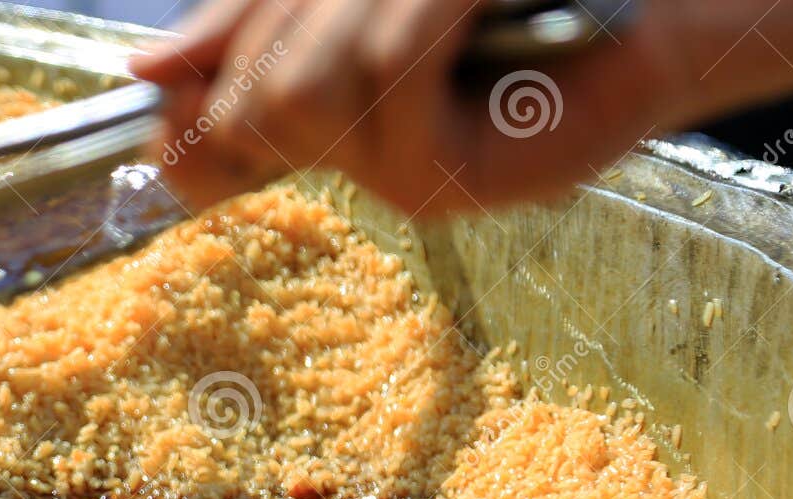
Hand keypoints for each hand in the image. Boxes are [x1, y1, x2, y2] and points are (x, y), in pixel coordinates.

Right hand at [132, 0, 792, 215]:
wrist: (652, 8)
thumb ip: (256, 24)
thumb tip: (141, 75)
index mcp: (327, 120)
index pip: (211, 139)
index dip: (190, 107)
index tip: (170, 95)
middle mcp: (355, 165)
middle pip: (258, 94)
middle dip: (304, 12)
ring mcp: (399, 184)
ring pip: (312, 86)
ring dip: (371, 4)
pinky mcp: (447, 186)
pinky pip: (389, 74)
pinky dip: (425, 11)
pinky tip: (471, 4)